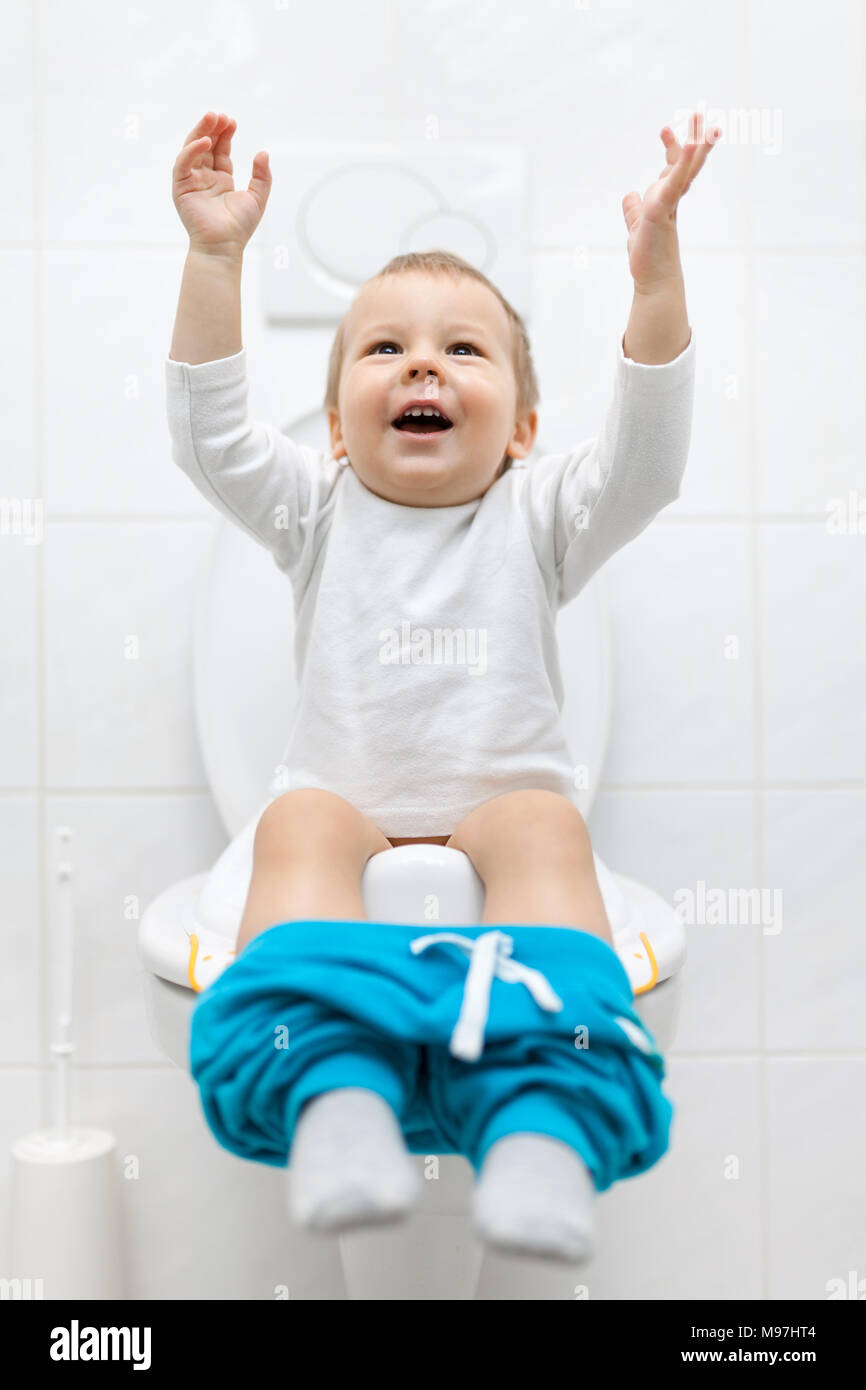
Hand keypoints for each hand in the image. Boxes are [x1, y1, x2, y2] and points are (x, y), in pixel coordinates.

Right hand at [172, 111, 271, 252]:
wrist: (224, 245)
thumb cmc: (239, 227)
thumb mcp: (257, 197)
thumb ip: (262, 176)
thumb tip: (263, 152)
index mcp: (221, 179)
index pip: (220, 150)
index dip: (226, 134)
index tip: (232, 121)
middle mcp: (205, 178)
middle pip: (206, 146)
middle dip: (213, 128)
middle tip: (221, 115)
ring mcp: (192, 181)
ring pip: (193, 149)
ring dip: (201, 131)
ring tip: (212, 117)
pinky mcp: (181, 187)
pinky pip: (183, 163)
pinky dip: (192, 150)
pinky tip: (205, 141)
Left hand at [622, 111, 719, 289]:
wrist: (653, 281)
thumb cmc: (647, 257)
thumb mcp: (636, 226)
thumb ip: (634, 209)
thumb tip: (630, 195)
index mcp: (665, 198)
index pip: (673, 167)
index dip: (673, 148)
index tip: (666, 128)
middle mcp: (670, 197)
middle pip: (687, 162)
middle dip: (696, 138)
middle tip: (702, 112)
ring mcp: (668, 202)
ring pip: (685, 168)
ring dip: (695, 143)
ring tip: (702, 119)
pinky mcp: (662, 209)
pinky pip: (674, 182)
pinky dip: (682, 163)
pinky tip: (689, 146)